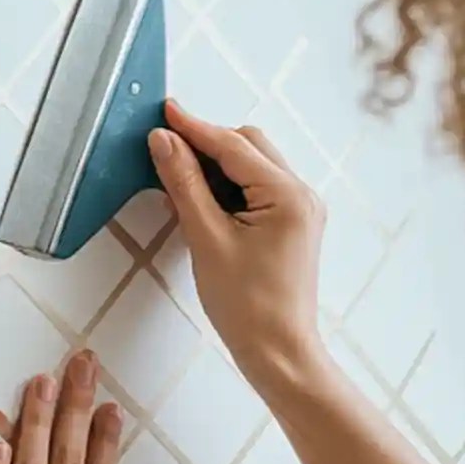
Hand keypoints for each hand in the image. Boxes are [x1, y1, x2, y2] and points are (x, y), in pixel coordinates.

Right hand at [149, 100, 327, 370]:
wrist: (278, 353)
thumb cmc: (248, 307)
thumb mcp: (207, 239)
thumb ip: (185, 184)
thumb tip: (164, 142)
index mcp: (287, 195)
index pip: (233, 146)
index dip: (194, 127)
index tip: (165, 111)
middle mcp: (301, 195)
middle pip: (249, 146)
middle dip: (207, 142)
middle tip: (165, 146)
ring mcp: (300, 210)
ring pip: (254, 165)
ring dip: (217, 163)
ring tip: (178, 174)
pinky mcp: (291, 225)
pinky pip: (258, 188)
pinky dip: (229, 185)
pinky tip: (201, 198)